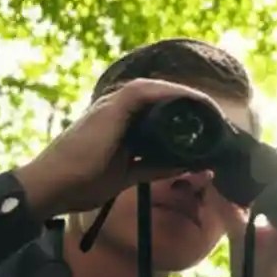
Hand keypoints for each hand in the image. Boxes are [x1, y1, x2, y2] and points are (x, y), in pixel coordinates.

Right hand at [14, 79, 216, 218]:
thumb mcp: (130, 174)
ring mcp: (115, 104)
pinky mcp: (113, 105)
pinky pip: (149, 91)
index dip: (190, 117)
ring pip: (161, 91)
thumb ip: (158, 167)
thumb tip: (190, 166)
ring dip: (190, 98)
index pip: (164, 111)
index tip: (215, 130)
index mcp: (125, 123)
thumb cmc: (83, 182)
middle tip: (222, 122)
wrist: (53, 186)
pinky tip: (195, 103)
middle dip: (195, 108)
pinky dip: (174, 95)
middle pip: (165, 99)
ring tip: (215, 112)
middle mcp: (120, 108)